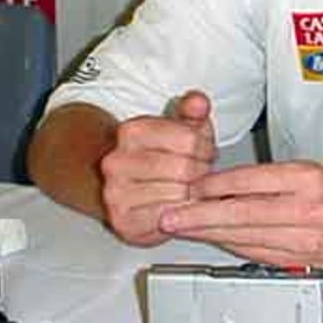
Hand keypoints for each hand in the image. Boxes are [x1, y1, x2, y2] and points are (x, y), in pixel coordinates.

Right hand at [99, 90, 216, 246]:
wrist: (128, 192)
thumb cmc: (162, 159)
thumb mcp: (181, 129)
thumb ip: (193, 112)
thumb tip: (198, 101)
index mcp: (131, 131)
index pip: (189, 138)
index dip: (206, 148)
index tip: (204, 152)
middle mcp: (117, 161)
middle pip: (185, 168)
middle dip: (201, 173)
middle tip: (199, 174)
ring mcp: (116, 192)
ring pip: (178, 194)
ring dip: (193, 195)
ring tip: (189, 189)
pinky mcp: (123, 221)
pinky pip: (167, 218)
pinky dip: (181, 215)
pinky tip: (180, 207)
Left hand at [158, 161, 322, 278]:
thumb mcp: (310, 173)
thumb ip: (269, 180)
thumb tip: (222, 185)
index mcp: (307, 178)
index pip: (251, 180)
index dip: (215, 186)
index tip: (190, 188)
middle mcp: (307, 207)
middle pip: (243, 212)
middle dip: (201, 216)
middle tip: (171, 216)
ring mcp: (305, 238)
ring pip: (246, 237)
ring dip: (210, 234)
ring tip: (183, 229)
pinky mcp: (302, 261)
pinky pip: (257, 253)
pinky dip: (232, 246)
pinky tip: (214, 241)